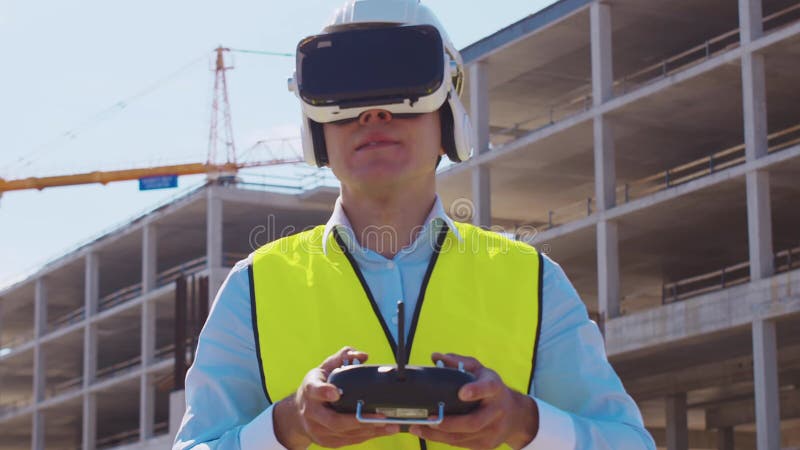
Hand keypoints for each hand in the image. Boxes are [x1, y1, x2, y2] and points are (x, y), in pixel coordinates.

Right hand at [273, 346, 399, 448]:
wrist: (298, 412)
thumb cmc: (316, 386)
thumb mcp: (325, 367)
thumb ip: (343, 357)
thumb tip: (363, 355)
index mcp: (310, 390)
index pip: (315, 391)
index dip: (324, 392)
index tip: (336, 393)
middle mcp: (311, 412)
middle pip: (333, 420)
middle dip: (359, 420)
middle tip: (381, 417)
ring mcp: (317, 429)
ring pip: (344, 433)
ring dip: (369, 430)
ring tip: (391, 425)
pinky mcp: (325, 441)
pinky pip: (348, 441)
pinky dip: (366, 436)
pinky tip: (381, 431)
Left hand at [408, 353, 538, 449]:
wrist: (515, 414)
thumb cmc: (491, 389)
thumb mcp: (479, 370)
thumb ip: (458, 362)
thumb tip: (435, 357)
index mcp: (494, 388)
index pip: (488, 388)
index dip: (476, 391)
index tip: (462, 393)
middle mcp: (497, 411)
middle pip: (473, 422)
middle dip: (448, 422)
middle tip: (429, 418)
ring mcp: (493, 431)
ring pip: (463, 437)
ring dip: (438, 435)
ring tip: (418, 427)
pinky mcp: (487, 445)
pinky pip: (462, 444)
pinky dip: (443, 440)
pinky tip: (429, 434)